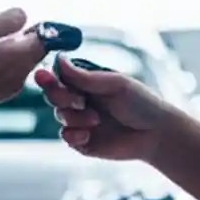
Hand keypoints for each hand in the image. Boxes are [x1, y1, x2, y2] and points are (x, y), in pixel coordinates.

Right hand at [0, 8, 46, 118]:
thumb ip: (3, 23)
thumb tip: (23, 16)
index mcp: (16, 59)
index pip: (45, 39)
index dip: (35, 26)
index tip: (13, 24)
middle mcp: (21, 76)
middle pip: (36, 49)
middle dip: (21, 37)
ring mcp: (13, 87)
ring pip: (25, 59)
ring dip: (11, 49)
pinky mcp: (4, 92)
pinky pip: (14, 70)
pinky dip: (4, 61)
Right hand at [33, 55, 175, 161]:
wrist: (155, 133)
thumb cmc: (140, 102)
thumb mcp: (115, 84)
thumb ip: (85, 77)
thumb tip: (58, 59)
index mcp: (86, 81)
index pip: (59, 76)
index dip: (49, 78)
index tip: (44, 77)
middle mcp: (80, 99)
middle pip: (53, 95)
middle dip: (60, 97)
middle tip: (79, 101)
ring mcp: (80, 120)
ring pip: (59, 115)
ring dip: (74, 117)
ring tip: (96, 120)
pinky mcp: (82, 141)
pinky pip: (66, 137)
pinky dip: (74, 135)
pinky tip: (88, 135)